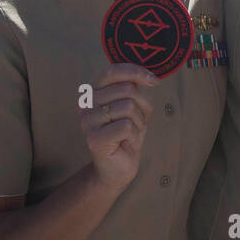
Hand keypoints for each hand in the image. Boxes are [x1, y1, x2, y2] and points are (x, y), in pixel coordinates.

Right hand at [79, 63, 157, 191]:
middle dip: (141, 106)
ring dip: (138, 122)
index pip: (112, 71)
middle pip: (126, 89)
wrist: (117, 168)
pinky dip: (135, 135)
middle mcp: (85, 104)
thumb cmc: (125, 135)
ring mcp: (88, 121)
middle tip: (137, 122)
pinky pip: (127, 126)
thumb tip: (150, 77)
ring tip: (130, 133)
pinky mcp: (95, 138)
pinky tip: (127, 143)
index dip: (135, 71)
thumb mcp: (132, 106)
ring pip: (128, 107)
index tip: (154, 81)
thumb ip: (133, 88)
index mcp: (92, 92)